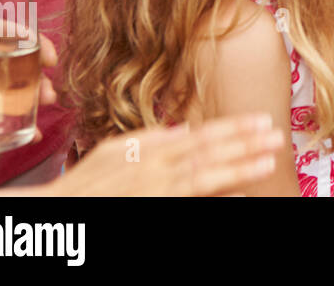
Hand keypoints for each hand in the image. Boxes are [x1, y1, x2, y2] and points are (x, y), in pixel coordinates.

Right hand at [46, 115, 285, 196]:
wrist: (56, 213)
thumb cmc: (81, 184)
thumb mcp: (112, 151)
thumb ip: (148, 138)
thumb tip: (182, 127)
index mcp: (149, 152)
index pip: (201, 136)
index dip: (233, 128)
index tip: (261, 120)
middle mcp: (156, 170)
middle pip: (209, 154)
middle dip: (246, 145)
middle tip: (278, 136)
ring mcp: (156, 192)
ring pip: (205, 178)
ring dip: (239, 170)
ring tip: (269, 163)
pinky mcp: (154, 209)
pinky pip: (191, 202)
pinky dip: (215, 197)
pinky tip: (239, 196)